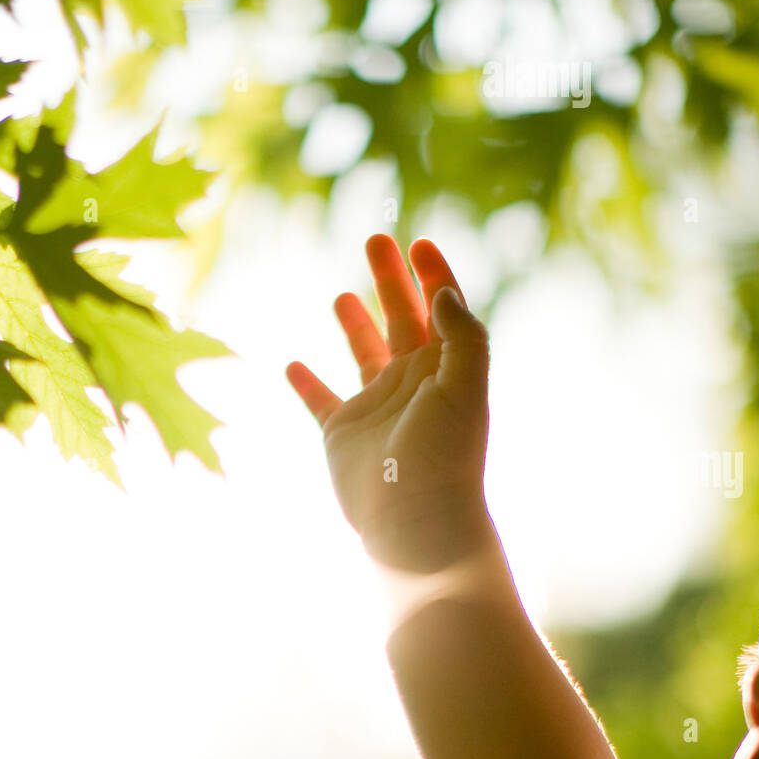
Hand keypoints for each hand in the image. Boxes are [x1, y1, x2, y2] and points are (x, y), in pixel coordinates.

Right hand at [286, 234, 490, 572]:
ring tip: (341, 295)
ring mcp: (376, 407)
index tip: (418, 242)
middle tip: (376, 239)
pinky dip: (307, 384)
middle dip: (390, 278)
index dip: (433, 273)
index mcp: (445, 367)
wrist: (414, 519)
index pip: (441, 309)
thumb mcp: (465, 386)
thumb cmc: (444, 456)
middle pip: (401, 317)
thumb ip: (461, 335)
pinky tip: (293, 366)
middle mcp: (412, 383)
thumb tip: (441, 292)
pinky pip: (321, 401)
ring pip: (364, 353)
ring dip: (355, 324)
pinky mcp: (343, 433)